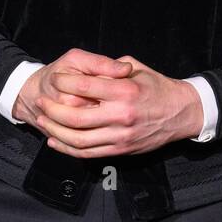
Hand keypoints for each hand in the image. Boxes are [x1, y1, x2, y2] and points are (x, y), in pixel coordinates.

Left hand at [28, 53, 202, 157]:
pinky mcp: (120, 150)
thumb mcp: (137, 68)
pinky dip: (68, 148)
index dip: (64, 83)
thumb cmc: (158, 86)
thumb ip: (110, 68)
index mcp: (125, 90)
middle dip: (52, 110)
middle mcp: (122, 115)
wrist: (181, 113)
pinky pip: (88, 153)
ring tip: (43, 121)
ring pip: (78, 139)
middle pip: (76, 117)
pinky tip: (55, 140)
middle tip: (41, 102)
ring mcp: (120, 136)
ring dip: (55, 131)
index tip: (54, 79)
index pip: (85, 87)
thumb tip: (86, 71)